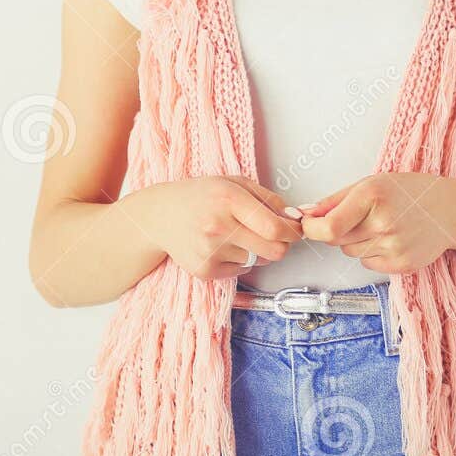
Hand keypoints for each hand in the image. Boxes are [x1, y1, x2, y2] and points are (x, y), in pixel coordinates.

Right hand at [135, 175, 302, 281]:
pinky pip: (240, 271)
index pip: (275, 228)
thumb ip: (270, 199)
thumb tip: (295, 220)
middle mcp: (218, 227)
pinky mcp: (205, 271)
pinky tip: (221, 245)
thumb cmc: (200, 196)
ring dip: (256, 251)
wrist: (160, 215)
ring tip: (235, 234)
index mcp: (228, 199)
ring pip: (258, 261)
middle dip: (281, 244)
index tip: (296, 230)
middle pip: (274, 251)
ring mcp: (210, 251)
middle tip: (273, 235)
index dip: (293, 232)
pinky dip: (238, 261)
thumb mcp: (235, 183)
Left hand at [296, 172, 455, 273]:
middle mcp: (383, 223)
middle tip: (360, 216)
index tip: (307, 226)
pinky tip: (390, 238)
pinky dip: (372, 253)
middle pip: (336, 239)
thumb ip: (334, 200)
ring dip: (356, 241)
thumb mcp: (370, 183)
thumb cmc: (409, 192)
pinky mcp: (401, 265)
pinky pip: (368, 263)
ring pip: (350, 252)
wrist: (450, 211)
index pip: (327, 227)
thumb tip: (303, 214)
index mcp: (371, 196)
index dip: (311, 230)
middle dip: (337, 230)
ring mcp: (393, 246)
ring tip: (381, 224)